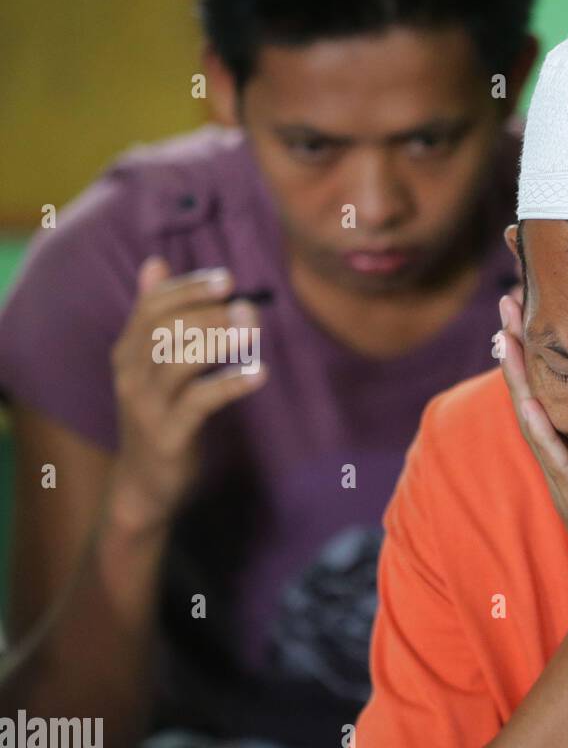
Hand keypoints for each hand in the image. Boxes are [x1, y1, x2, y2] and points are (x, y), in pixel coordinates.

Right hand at [110, 257, 266, 532]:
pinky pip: (198, 402)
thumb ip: (156, 318)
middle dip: (207, 311)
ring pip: (177, 360)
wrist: (145, 485)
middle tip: (248, 305)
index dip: (188, 288)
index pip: (152, 306)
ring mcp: (146, 406)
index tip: (227, 280)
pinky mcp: (167, 436)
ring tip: (253, 329)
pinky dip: (229, 384)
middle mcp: (130, 375)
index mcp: (128, 353)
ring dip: (218, 340)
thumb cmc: (159, 417)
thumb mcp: (152, 366)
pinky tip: (259, 372)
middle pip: (164, 328)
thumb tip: (154, 262)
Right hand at [496, 294, 567, 627]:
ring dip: (518, 375)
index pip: (557, 391)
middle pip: (533, 393)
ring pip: (534, 417)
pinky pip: (555, 460)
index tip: (536, 302)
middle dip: (520, 347)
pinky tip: (528, 399)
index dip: (543, 350)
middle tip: (507, 296)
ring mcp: (565, 483)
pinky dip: (539, 428)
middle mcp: (566, 464)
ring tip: (504, 332)